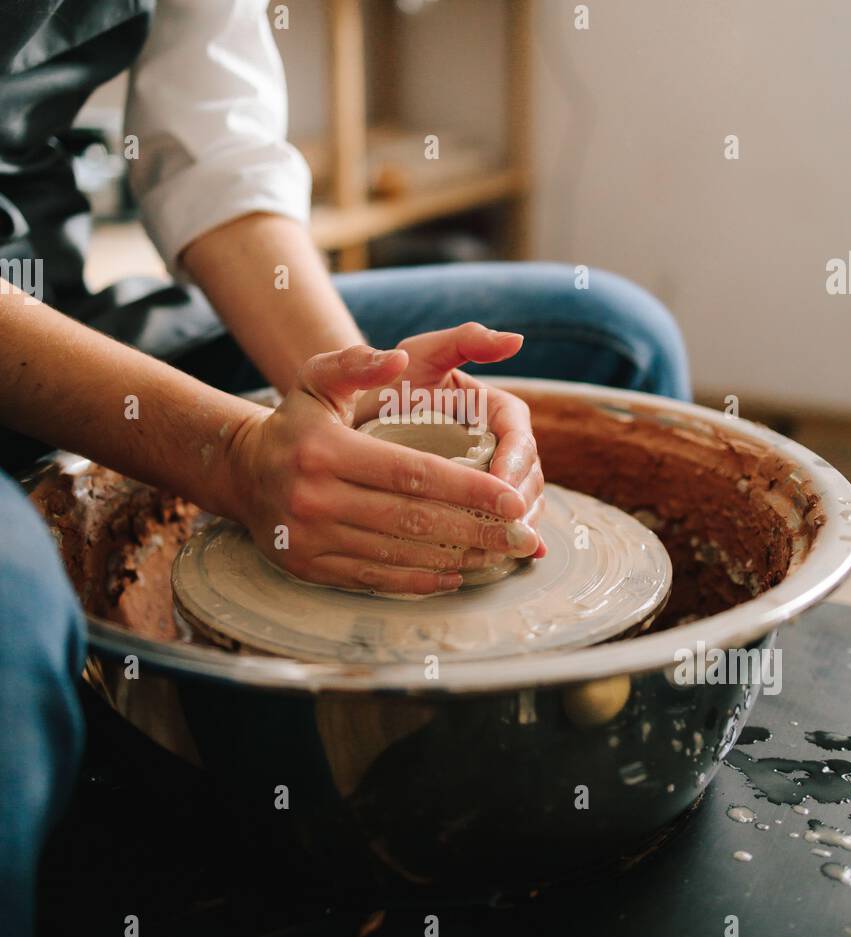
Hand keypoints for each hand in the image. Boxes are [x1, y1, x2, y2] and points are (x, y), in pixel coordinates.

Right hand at [227, 343, 534, 595]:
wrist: (242, 474)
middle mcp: (315, 499)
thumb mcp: (316, 380)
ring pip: (399, 554)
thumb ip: (357, 363)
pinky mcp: (309, 568)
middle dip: (476, 529)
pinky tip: (457, 573)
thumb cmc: (295, 423)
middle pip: (413, 520)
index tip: (512, 498)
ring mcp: (310, 539)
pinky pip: (375, 578)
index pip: (412, 473)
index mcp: (324, 452)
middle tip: (522, 536)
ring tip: (500, 554)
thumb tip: (399, 357)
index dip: (468, 488)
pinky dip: (420, 580)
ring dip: (457, 558)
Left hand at [354, 322, 545, 556]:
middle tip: (508, 523)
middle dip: (522, 501)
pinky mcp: (470, 504)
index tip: (503, 481)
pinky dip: (503, 543)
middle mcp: (496, 444)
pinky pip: (495, 526)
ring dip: (518, 526)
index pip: (519, 434)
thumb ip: (462, 341)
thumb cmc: (387, 380)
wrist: (352, 414)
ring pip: (518, 504)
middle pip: (527, 475)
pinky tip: (502, 562)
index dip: (517, 459)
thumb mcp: (419, 354)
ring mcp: (484, 476)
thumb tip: (514, 340)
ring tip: (506, 545)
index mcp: (493, 408)